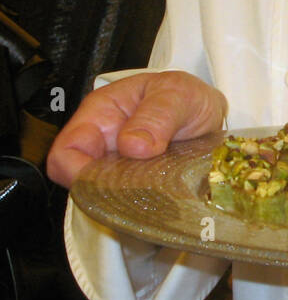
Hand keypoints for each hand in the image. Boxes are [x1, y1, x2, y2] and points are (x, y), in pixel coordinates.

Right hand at [46, 70, 226, 187]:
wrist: (210, 113)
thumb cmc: (186, 97)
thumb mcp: (178, 94)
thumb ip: (157, 114)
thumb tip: (131, 145)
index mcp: (101, 114)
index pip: (66, 152)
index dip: (76, 173)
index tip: (106, 184)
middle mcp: (104, 144)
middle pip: (81, 181)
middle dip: (105, 193)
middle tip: (140, 193)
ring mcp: (119, 166)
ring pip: (104, 196)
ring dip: (127, 201)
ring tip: (157, 195)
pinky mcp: (136, 184)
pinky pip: (127, 202)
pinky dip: (141, 205)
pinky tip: (160, 201)